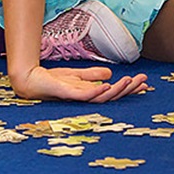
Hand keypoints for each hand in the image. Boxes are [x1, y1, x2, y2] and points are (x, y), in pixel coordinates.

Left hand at [10, 65, 149, 102]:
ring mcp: (76, 98)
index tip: (144, 84)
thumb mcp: (76, 75)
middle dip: (129, 90)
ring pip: (101, 98)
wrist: (30, 80)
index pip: (114, 93)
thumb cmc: (51, 80)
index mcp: (89, 94)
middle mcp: (85, 99)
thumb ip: (91, 75)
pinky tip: (107, 85)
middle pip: (112, 97)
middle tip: (144, 81)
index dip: (129, 90)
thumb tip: (110, 73)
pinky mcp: (66, 93)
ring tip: (130, 81)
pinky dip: (96, 92)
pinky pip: (84, 95)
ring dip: (117, 90)